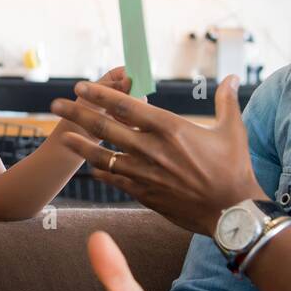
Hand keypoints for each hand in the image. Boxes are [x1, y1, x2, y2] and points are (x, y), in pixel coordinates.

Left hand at [50, 74, 263, 235]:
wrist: (232, 213)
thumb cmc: (235, 170)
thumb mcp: (232, 131)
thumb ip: (225, 101)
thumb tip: (230, 77)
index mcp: (170, 128)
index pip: (125, 106)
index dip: (100, 94)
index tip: (81, 87)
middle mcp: (151, 149)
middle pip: (105, 127)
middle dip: (77, 114)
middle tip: (56, 105)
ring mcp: (145, 173)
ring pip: (104, 155)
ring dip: (80, 145)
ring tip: (62, 136)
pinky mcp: (145, 194)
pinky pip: (116, 180)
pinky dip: (102, 171)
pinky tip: (91, 167)